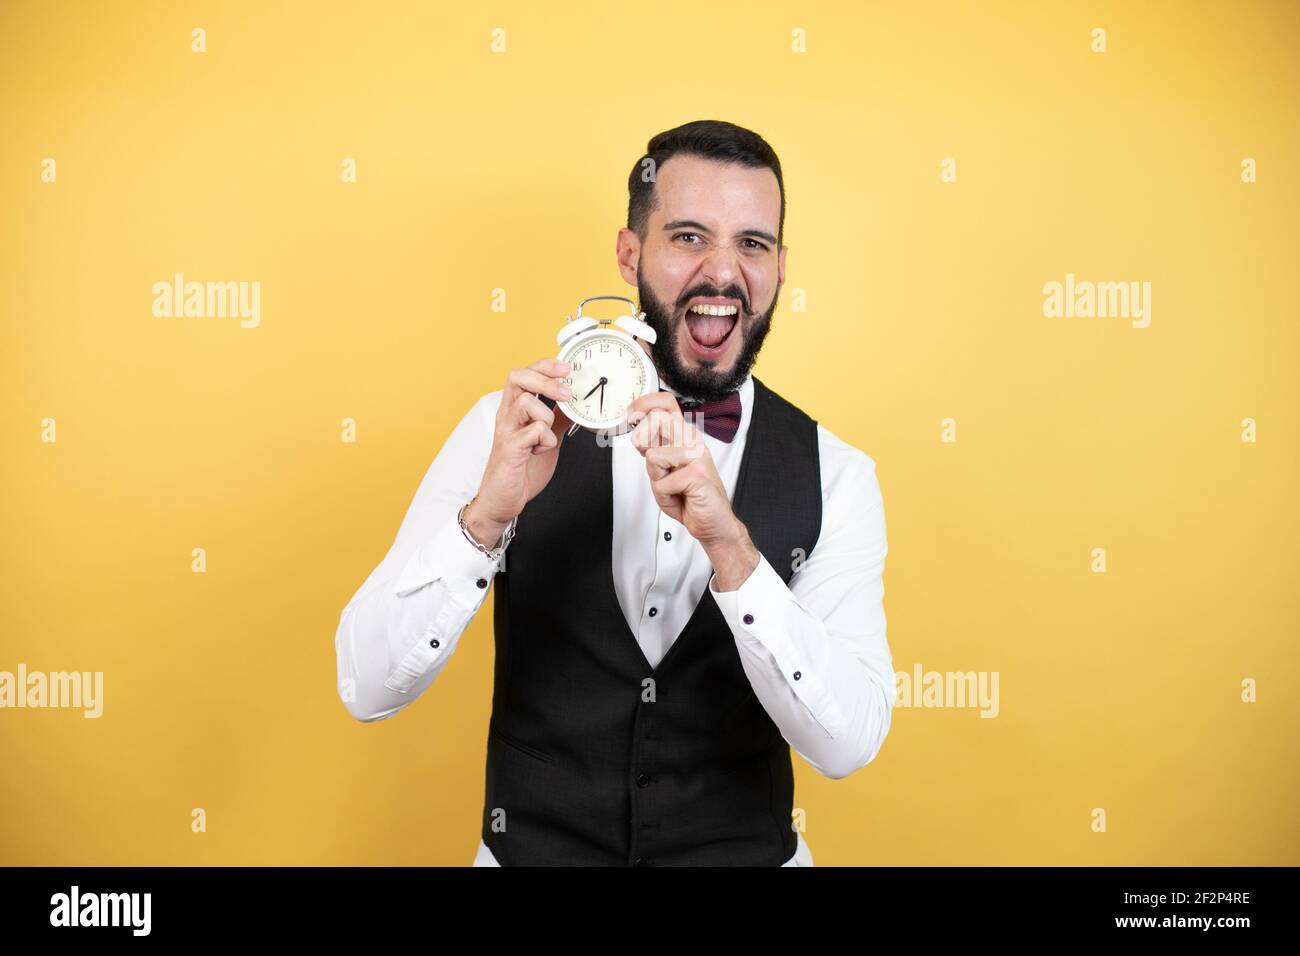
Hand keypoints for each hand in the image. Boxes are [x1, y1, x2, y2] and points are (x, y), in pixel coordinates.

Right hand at [467, 358, 572, 544]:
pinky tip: (541, 450)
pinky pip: (534, 431)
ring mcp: (507, 431)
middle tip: (567, 393)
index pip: (524, 374)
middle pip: (518, 377)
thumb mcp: (546, 439)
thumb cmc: (521, 469)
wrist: (503, 499)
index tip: (567, 369)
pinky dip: (546, 440)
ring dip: (547, 416)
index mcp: (515, 410)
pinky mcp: (510, 449)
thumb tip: (574, 404)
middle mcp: (507, 416)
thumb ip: (557, 420)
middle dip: (546, 380)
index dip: (545, 366)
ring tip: (548, 435)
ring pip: (526, 402)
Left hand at [624, 392, 741, 549]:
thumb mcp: (664, 470)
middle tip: (656, 466)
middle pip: (656, 420)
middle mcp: (691, 440)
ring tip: (673, 488)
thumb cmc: (690, 497)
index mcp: (684, 436)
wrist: (712, 522)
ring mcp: (696, 455)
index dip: (643, 404)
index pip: (665, 403)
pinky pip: (661, 483)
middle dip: (643, 444)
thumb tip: (637, 433)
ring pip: (653, 456)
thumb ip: (653, 450)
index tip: (630, 415)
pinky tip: (681, 497)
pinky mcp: (696, 474)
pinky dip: (665, 496)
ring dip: (656, 480)